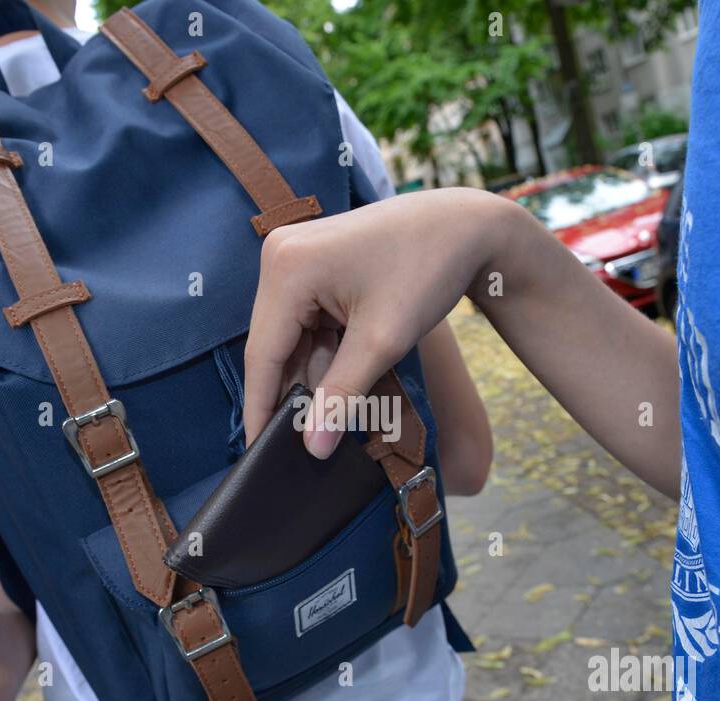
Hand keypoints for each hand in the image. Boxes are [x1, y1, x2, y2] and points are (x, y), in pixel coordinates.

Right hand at [243, 187, 503, 456]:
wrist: (463, 226)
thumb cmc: (427, 269)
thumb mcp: (383, 341)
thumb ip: (342, 395)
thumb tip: (313, 447)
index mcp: (287, 268)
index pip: (262, 354)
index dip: (260, 408)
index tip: (255, 454)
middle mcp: (279, 257)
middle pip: (273, 346)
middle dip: (290, 394)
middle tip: (303, 445)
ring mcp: (294, 259)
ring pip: (291, 339)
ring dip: (312, 375)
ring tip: (331, 417)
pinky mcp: (311, 265)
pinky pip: (306, 323)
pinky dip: (324, 354)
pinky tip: (342, 381)